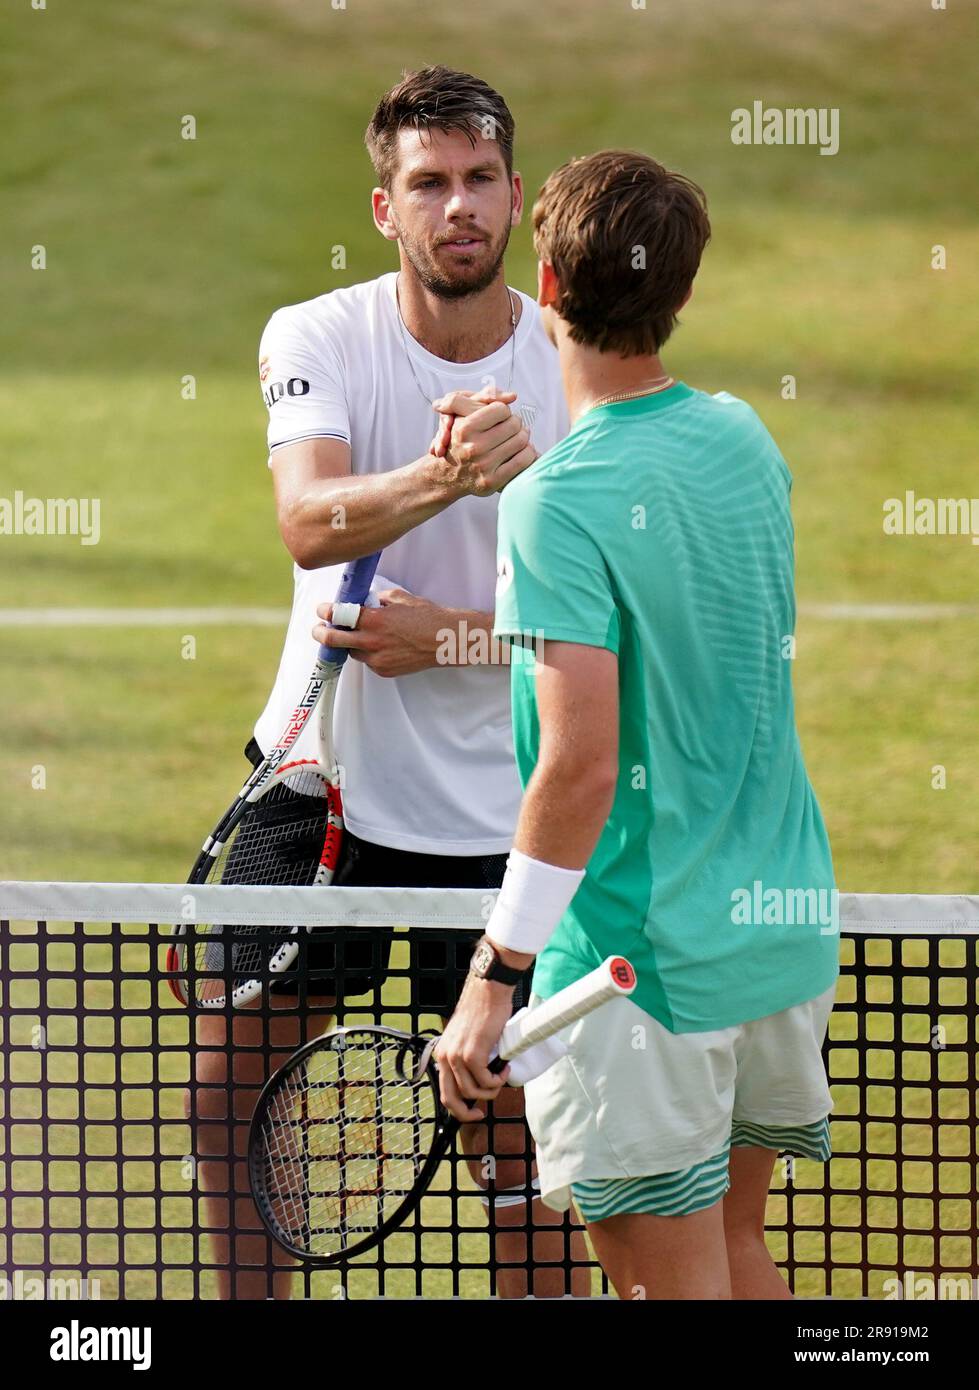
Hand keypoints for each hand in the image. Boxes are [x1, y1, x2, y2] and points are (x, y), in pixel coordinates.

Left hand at [313, 589, 444, 676]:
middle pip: (333, 639)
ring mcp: (377, 659)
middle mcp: (372, 641)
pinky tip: (378, 645)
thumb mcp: (400, 598)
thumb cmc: (427, 616)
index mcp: (374, 620)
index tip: (322, 610)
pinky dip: (367, 653)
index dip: (326, 611)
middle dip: (321, 633)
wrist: (446, 640)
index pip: (339, 615)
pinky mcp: (384, 671)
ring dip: (347, 644)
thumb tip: (366, 600)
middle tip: (318, 629)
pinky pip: (367, 661)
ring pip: (351, 652)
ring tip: (351, 636)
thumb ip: (378, 599)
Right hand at [429, 388, 536, 496]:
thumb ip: (482, 397)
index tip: (500, 416)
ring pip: (521, 441)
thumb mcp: (460, 413)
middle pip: (514, 424)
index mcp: (464, 428)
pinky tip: (523, 450)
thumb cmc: (459, 441)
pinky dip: (528, 453)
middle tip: (511, 427)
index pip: (501, 409)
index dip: (504, 410)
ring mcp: (483, 466)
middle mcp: (473, 447)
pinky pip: (522, 460)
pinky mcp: (492, 481)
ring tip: (518, 437)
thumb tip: (513, 396)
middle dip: (515, 423)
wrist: (447, 475)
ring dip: (524, 436)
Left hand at [436, 974, 513, 1121]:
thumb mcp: (467, 1039)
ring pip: (472, 1092)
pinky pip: (485, 1080)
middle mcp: (445, 1056)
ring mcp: (458, 1055)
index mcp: (443, 1053)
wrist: (488, 991)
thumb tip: (480, 1080)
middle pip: (450, 1099)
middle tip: (481, 1112)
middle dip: (466, 1113)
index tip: (472, 1111)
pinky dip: (497, 1081)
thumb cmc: (483, 1011)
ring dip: (490, 1091)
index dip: (458, 1107)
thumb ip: (468, 1058)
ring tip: (500, 1078)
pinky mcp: (473, 1053)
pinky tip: (504, 1070)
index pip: (444, 1091)